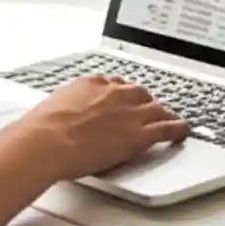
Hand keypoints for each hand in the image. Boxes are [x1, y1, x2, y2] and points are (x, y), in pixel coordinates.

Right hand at [4, 75, 188, 180]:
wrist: (46, 142)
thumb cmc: (42, 130)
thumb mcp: (54, 106)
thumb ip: (67, 107)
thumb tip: (62, 115)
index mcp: (93, 83)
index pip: (117, 84)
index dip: (124, 94)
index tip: (125, 100)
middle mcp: (115, 93)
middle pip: (140, 93)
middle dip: (145, 102)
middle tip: (147, 111)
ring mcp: (130, 113)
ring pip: (158, 108)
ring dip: (164, 114)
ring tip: (169, 120)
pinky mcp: (139, 134)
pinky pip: (167, 127)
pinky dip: (178, 129)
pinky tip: (182, 132)